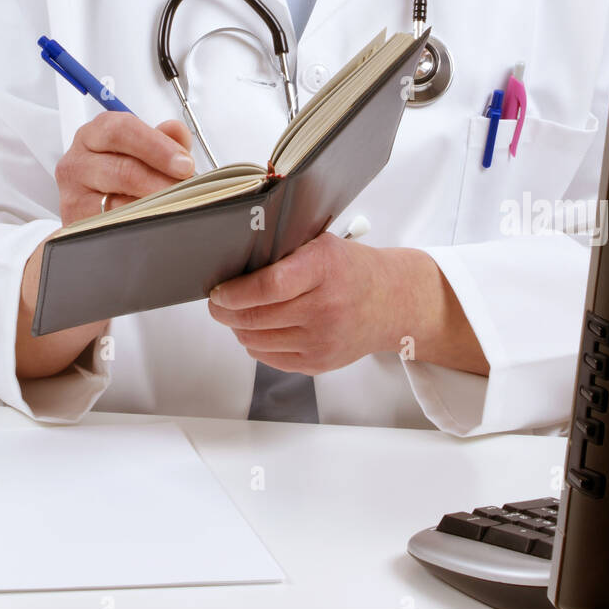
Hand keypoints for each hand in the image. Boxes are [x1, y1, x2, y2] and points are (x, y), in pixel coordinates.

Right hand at [54, 113, 194, 225]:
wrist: (89, 202)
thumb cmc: (118, 170)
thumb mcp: (140, 148)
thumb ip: (163, 138)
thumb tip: (176, 131)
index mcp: (95, 133)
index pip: (123, 130)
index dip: (157, 147)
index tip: (184, 163)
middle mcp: (79, 160)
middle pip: (122, 169)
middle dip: (160, 180)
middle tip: (184, 189)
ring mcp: (73, 192)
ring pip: (117, 201)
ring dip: (152, 204)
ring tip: (173, 205)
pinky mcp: (75, 221)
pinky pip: (110, 223)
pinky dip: (136, 221)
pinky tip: (152, 219)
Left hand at [207, 231, 402, 374]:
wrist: (392, 303)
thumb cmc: (352, 270)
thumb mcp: (324, 245)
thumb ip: (285, 251)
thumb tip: (234, 263)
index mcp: (325, 268)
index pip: (269, 285)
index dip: (235, 292)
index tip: (219, 290)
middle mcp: (326, 306)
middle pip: (257, 317)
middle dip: (226, 311)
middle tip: (217, 303)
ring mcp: (323, 340)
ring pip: (257, 341)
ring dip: (238, 328)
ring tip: (236, 314)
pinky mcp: (319, 363)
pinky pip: (269, 358)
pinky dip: (255, 344)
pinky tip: (258, 329)